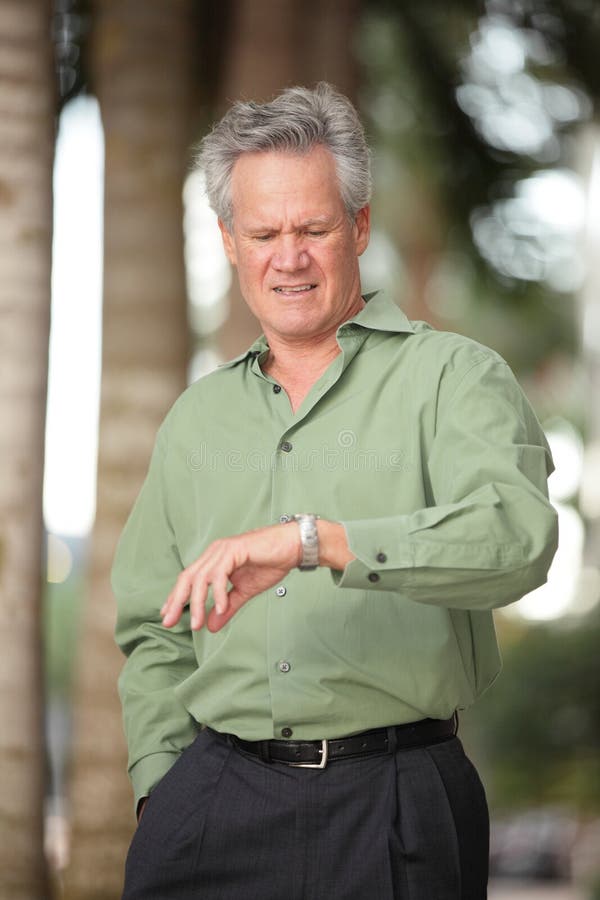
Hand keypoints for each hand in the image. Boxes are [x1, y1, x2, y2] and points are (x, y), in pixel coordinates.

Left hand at [161, 523, 301, 632]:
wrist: (292, 548)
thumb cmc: (270, 563)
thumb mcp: (245, 591)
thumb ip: (228, 607)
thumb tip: (210, 626)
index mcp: (214, 560)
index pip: (189, 580)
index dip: (176, 597)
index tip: (167, 616)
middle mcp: (214, 553)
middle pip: (188, 578)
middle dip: (176, 601)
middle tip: (168, 621)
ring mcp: (223, 550)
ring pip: (201, 578)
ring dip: (198, 602)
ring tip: (197, 623)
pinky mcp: (235, 550)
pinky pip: (220, 574)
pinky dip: (219, 593)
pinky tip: (221, 608)